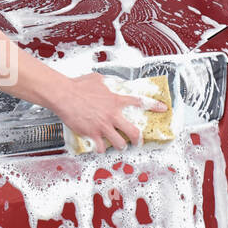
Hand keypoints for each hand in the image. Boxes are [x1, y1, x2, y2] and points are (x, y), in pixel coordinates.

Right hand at [53, 73, 168, 152]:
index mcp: (116, 100)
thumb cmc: (78, 85)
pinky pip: (101, 147)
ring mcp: (103, 126)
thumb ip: (110, 83)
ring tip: (120, 145)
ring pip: (120, 143)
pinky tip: (100, 147)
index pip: (140, 102)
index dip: (154, 106)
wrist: (64, 95)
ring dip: (121, 146)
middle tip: (138, 141)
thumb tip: (113, 84)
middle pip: (134, 132)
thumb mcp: (99, 79)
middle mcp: (112, 115)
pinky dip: (101, 148)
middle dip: (139, 139)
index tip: (163, 109)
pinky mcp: (92, 134)